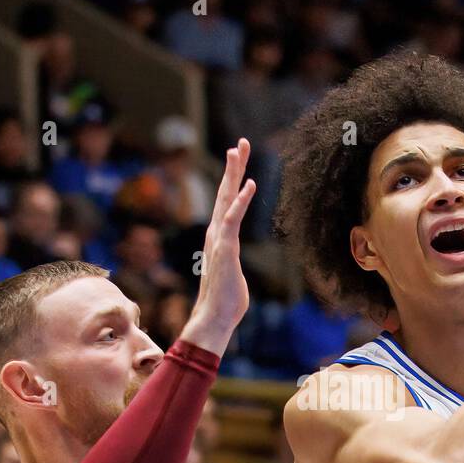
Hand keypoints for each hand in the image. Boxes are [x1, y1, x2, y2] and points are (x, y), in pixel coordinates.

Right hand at [180, 139, 256, 354]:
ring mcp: (219, 239)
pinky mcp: (225, 248)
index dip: (232, 181)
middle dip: (232, 167)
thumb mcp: (232, 275)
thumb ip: (232, 265)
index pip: (226, 203)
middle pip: (224, 193)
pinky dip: (240, 201)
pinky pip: (233, 219)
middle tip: (239, 144)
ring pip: (225, 199)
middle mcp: (216, 233)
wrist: (214, 318)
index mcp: (219, 238)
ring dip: (232, 174)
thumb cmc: (225, 301)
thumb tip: (231, 271)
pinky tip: (249, 184)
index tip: (238, 160)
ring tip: (237, 150)